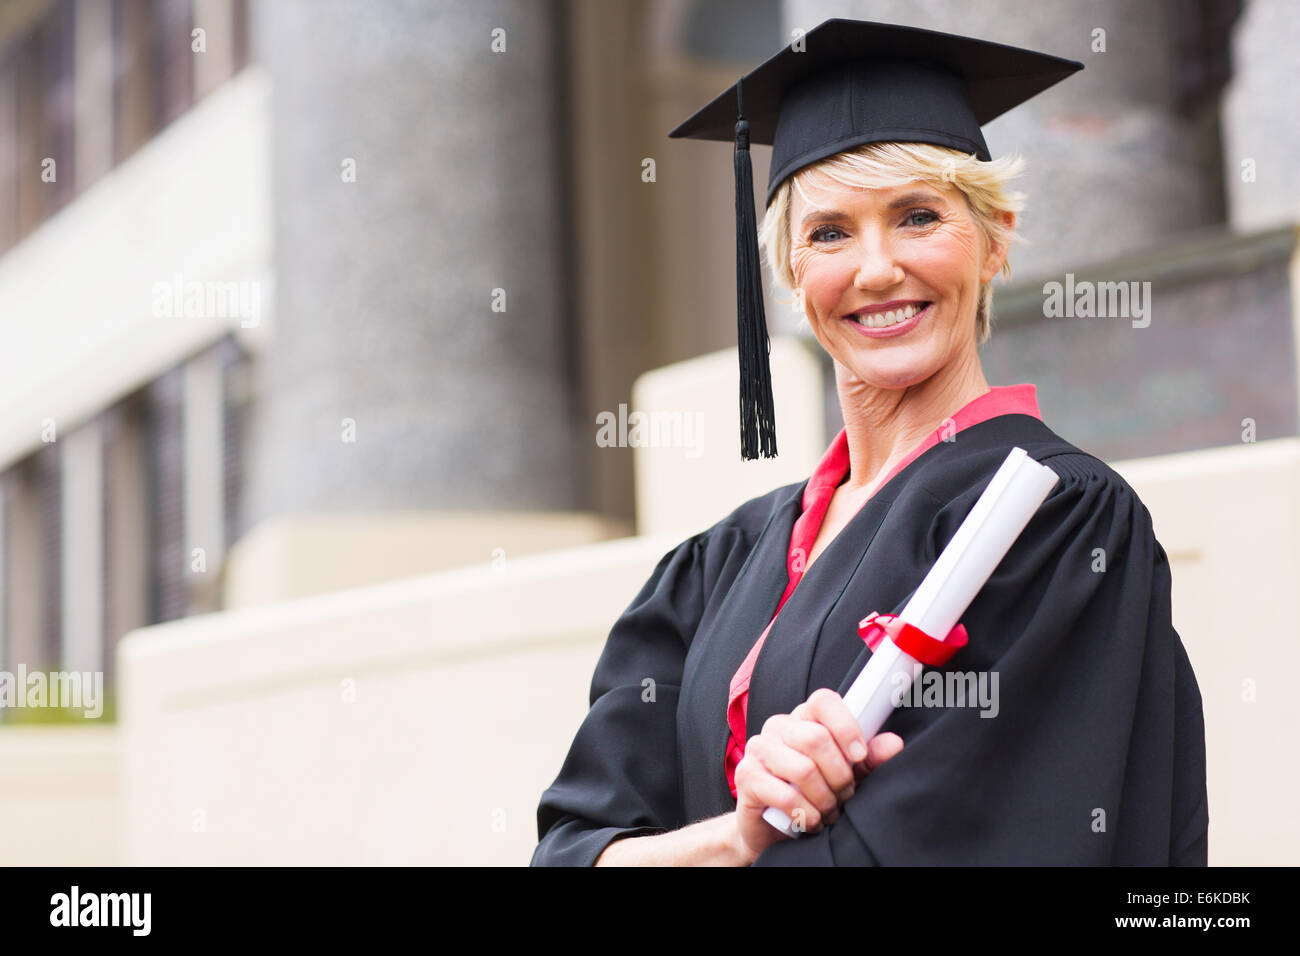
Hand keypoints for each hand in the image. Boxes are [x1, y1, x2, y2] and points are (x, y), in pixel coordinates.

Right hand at [732, 688, 903, 862]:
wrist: (774, 830)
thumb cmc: (813, 795)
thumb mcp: (848, 775)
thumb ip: (869, 759)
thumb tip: (893, 743)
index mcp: (803, 717)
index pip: (823, 701)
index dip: (846, 726)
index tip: (859, 755)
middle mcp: (778, 726)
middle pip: (816, 738)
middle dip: (839, 775)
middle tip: (844, 794)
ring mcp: (758, 749)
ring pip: (803, 769)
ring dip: (824, 799)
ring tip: (827, 810)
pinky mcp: (746, 776)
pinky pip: (785, 794)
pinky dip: (805, 813)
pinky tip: (810, 820)